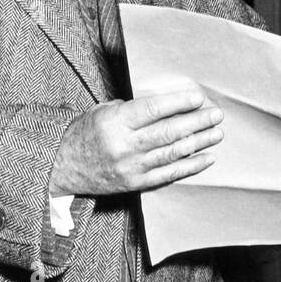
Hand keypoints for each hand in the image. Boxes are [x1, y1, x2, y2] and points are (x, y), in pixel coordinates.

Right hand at [49, 89, 223, 195]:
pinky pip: (169, 174)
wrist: (63, 167)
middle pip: (168, 131)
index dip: (178, 103)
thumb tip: (167, 103)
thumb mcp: (103, 111)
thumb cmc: (86, 133)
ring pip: (172, 153)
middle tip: (217, 115)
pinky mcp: (136, 183)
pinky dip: (191, 166)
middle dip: (196, 122)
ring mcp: (131, 167)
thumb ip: (132, 108)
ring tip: (217, 133)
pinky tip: (207, 157)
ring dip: (199, 142)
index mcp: (115, 122)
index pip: (152, 110)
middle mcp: (124, 145)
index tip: (198, 98)